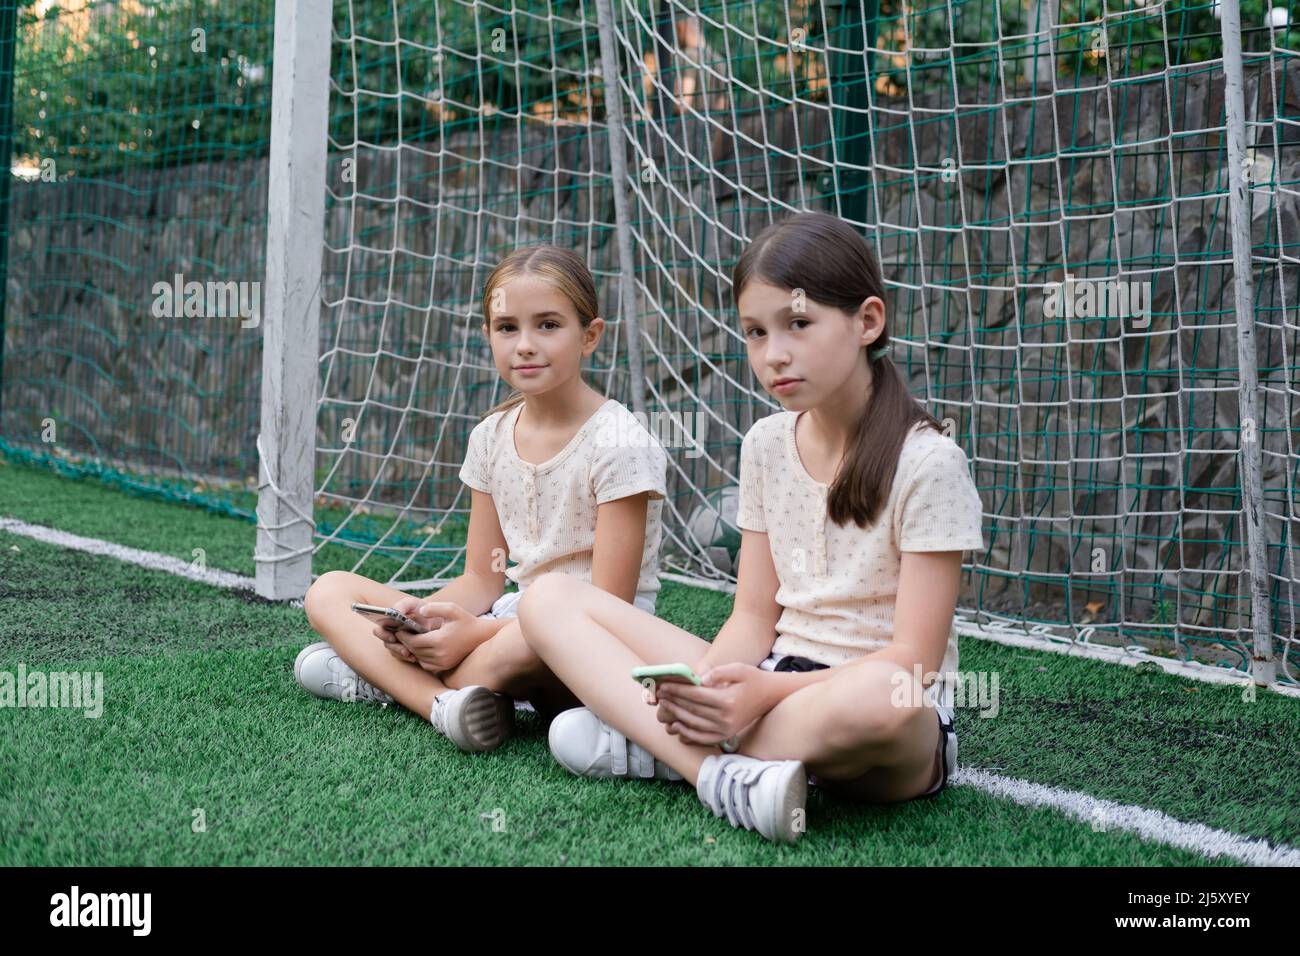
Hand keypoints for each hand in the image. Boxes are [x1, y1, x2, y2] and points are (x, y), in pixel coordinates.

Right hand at [370, 596, 423, 663]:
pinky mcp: (406, 649)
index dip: (382, 635)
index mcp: (389, 622)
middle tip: (403, 649)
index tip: (392, 637)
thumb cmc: (421, 609)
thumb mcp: (412, 604)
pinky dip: (407, 657)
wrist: (436, 619)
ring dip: (401, 653)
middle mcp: (391, 633)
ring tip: (410, 654)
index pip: (379, 630)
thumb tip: (395, 611)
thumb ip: (403, 604)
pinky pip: (402, 657)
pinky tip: (414, 658)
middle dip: (393, 647)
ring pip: (394, 651)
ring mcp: (398, 642)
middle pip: (386, 643)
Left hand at [396, 601, 486, 673]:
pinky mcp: (445, 666)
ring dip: (412, 650)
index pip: (413, 641)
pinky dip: (421, 658)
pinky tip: (422, 648)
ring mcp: (443, 662)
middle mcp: (440, 654)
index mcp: (440, 640)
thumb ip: (434, 608)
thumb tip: (420, 610)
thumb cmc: (465, 620)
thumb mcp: (451, 609)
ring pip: (419, 658)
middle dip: (406, 642)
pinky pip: (426, 665)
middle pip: (414, 650)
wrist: (481, 635)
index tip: (399, 630)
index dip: (403, 636)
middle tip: (401, 634)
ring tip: (410, 640)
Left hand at [652, 663, 776, 747]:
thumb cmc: (752, 679)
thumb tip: (701, 679)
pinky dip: (686, 733)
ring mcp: (726, 730)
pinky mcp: (725, 736)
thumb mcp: (739, 669)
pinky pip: (701, 738)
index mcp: (728, 700)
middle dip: (673, 701)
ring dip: (676, 715)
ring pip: (693, 724)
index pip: (695, 695)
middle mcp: (726, 718)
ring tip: (664, 705)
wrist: (770, 696)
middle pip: (691, 710)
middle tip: (658, 694)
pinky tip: (675, 725)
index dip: (677, 690)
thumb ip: (719, 672)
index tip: (663, 685)